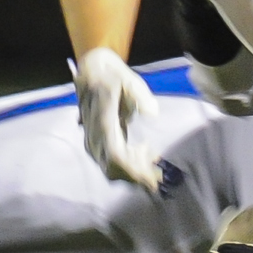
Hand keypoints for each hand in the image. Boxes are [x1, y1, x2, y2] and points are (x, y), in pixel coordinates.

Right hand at [74, 47, 160, 190]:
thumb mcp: (129, 81)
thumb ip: (141, 96)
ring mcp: (93, 143)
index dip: (133, 172)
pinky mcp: (97, 145)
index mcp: (102, 123)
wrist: (92, 72)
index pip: (115, 157)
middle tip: (159, 174)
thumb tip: (152, 112)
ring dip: (134, 170)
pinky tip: (144, 152)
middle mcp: (94, 137)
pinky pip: (112, 163)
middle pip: (114, 169)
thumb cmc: (113, 77)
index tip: (152, 180)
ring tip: (154, 158)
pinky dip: (129, 164)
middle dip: (138, 176)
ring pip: (112, 170)